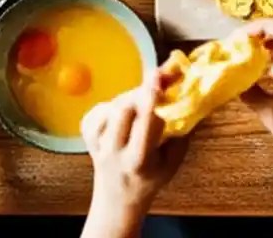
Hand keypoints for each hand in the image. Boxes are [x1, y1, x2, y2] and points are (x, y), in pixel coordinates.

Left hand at [82, 79, 187, 222]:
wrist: (117, 196)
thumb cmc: (151, 177)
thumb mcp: (173, 162)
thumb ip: (180, 132)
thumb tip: (185, 95)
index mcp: (139, 160)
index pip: (145, 124)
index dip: (152, 98)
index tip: (159, 76)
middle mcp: (113, 151)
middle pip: (123, 109)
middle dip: (141, 92)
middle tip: (156, 82)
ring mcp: (96, 141)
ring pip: (113, 105)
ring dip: (131, 97)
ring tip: (143, 102)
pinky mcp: (87, 131)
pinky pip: (101, 106)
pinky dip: (115, 103)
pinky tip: (125, 112)